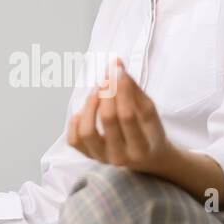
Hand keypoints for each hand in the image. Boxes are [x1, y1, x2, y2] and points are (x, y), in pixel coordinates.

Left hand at [67, 57, 173, 172]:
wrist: (145, 157)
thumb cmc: (148, 131)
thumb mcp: (149, 112)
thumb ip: (133, 89)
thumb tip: (116, 64)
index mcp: (141, 148)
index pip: (128, 116)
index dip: (122, 90)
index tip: (118, 71)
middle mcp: (120, 157)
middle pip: (108, 120)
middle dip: (107, 93)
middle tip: (108, 77)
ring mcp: (102, 158)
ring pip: (87, 132)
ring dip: (90, 106)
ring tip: (97, 91)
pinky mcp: (88, 156)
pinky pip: (74, 140)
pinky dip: (76, 121)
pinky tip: (86, 111)